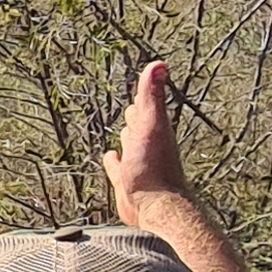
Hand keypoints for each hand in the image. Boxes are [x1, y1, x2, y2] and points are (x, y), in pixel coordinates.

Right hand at [103, 60, 189, 228]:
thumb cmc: (154, 167)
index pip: (145, 108)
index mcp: (153, 130)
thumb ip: (152, 96)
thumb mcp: (151, 125)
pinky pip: (117, 168)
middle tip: (133, 105)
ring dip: (126, 137)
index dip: (143, 97)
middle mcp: (147, 146)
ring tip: (124, 130)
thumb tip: (160, 63)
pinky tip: (111, 158)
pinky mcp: (126, 183)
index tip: (144, 84)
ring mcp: (137, 165)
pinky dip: (113, 162)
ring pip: (130, 145)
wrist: (154, 207)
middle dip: (135, 115)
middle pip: (139, 126)